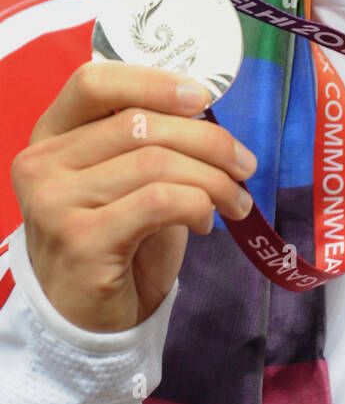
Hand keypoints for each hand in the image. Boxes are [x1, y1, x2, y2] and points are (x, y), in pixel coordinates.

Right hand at [11, 61, 256, 331]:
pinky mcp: (81, 242)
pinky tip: (205, 223)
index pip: (92, 82)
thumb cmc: (119, 240)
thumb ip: (150, 138)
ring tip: (235, 201)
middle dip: (209, 141)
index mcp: (51, 135)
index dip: (153, 81)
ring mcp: (54, 203)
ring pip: (156, 162)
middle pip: (140, 124)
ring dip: (214, 180)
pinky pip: (159, 202)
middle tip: (244, 165)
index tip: (203, 96)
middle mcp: (41, 164)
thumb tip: (205, 108)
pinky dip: (198, 205)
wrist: (90, 322)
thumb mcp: (128, 179)